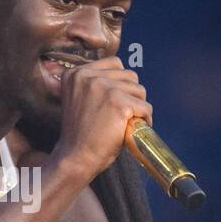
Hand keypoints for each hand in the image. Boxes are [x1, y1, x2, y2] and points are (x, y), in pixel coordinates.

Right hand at [49, 53, 152, 178]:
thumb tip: (124, 79)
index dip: (121, 82)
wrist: (76, 158)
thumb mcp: (79, 100)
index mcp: (76, 73)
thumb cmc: (80, 135)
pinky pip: (144, 107)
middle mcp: (88, 76)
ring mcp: (104, 88)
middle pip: (130, 75)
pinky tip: (134, 129)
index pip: (114, 63)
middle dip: (131, 94)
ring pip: (139, 90)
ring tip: (129, 122)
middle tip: (124, 114)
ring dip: (138, 107)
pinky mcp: (118, 103)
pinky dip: (145, 119)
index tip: (117, 100)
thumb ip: (93, 85)